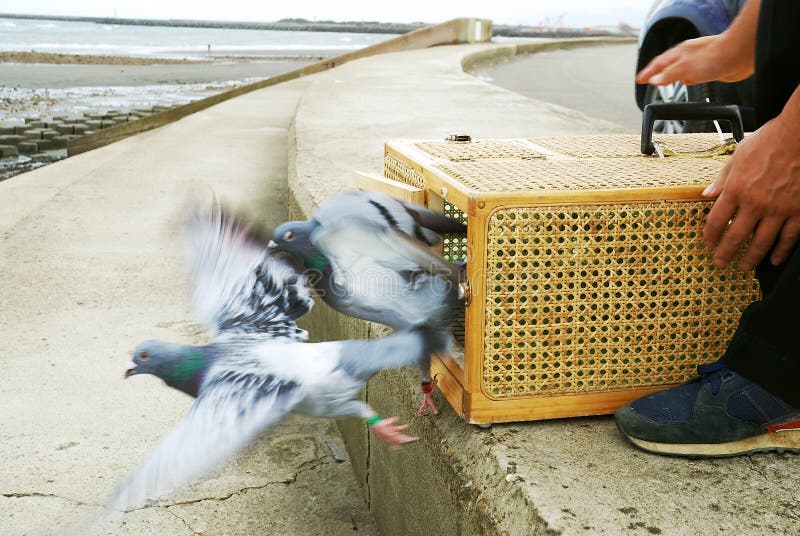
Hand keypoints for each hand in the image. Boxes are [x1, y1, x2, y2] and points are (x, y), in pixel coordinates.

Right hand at [636, 34, 753, 86]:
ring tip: (666, 84)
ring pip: (682, 71)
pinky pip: (695, 75)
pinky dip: (689, 80)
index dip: (648, 73)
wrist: (740, 53)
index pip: (658, 64)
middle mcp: (689, 56)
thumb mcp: (685, 68)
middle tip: (650, 81)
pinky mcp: (711, 68)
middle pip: (669, 66)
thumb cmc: (716, 55)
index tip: (640, 80)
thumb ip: (668, 75)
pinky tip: (690, 83)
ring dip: (674, 77)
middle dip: (659, 74)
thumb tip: (655, 80)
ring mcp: (700, 62)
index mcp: (680, 53)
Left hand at [702, 115, 799, 269]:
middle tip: (721, 262)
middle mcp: (755, 204)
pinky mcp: (798, 212)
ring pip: (761, 242)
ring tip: (744, 266)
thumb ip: (722, 179)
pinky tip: (774, 259)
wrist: (799, 135)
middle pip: (736, 237)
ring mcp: (778, 210)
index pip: (717, 221)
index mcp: (736, 190)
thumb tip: (706, 195)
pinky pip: (788, 238)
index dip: (710, 235)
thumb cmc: (769, 141)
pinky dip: (780, 251)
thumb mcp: (737, 157)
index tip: (708, 243)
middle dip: (726, 253)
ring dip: (751, 258)